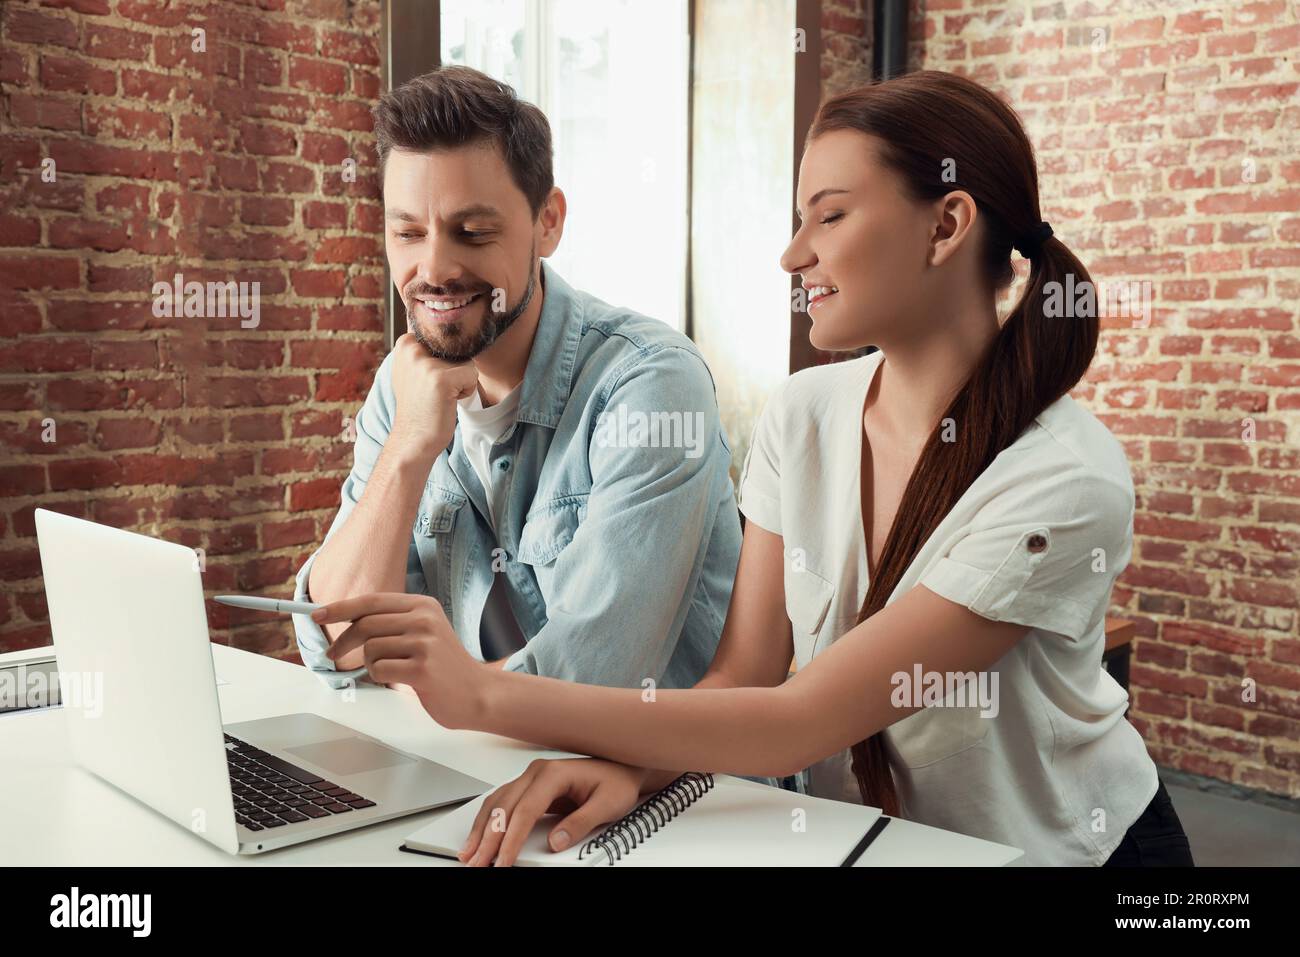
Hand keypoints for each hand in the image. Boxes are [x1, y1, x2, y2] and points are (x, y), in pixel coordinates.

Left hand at [315, 593, 484, 727]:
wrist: (476, 693)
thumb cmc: (444, 666)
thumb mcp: (423, 632)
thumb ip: (391, 622)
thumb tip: (345, 618)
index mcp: (423, 605)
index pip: (372, 601)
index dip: (341, 608)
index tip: (318, 614)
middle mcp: (425, 619)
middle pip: (365, 624)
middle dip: (343, 642)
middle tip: (333, 655)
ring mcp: (425, 643)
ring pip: (370, 649)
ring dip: (370, 664)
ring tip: (389, 671)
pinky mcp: (422, 669)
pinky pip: (379, 670)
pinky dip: (379, 677)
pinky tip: (398, 680)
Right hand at [388, 333, 478, 460]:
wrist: (414, 438)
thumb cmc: (420, 406)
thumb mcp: (412, 370)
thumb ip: (425, 349)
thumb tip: (446, 328)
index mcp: (405, 342)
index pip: (446, 337)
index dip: (446, 359)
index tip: (430, 379)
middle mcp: (412, 348)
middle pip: (458, 348)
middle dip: (454, 370)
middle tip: (435, 391)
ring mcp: (425, 363)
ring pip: (466, 362)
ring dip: (461, 381)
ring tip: (441, 396)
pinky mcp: (441, 378)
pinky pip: (471, 375)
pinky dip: (467, 391)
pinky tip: (448, 401)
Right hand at [460, 758, 651, 866]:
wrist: (621, 769)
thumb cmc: (616, 782)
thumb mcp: (607, 805)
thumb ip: (581, 823)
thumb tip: (556, 842)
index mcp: (554, 773)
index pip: (525, 810)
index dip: (511, 839)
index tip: (503, 860)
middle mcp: (537, 772)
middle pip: (505, 807)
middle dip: (488, 839)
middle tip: (477, 863)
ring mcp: (531, 778)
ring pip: (497, 803)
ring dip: (482, 830)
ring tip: (469, 854)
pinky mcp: (530, 787)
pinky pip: (502, 803)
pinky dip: (488, 821)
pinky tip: (480, 836)